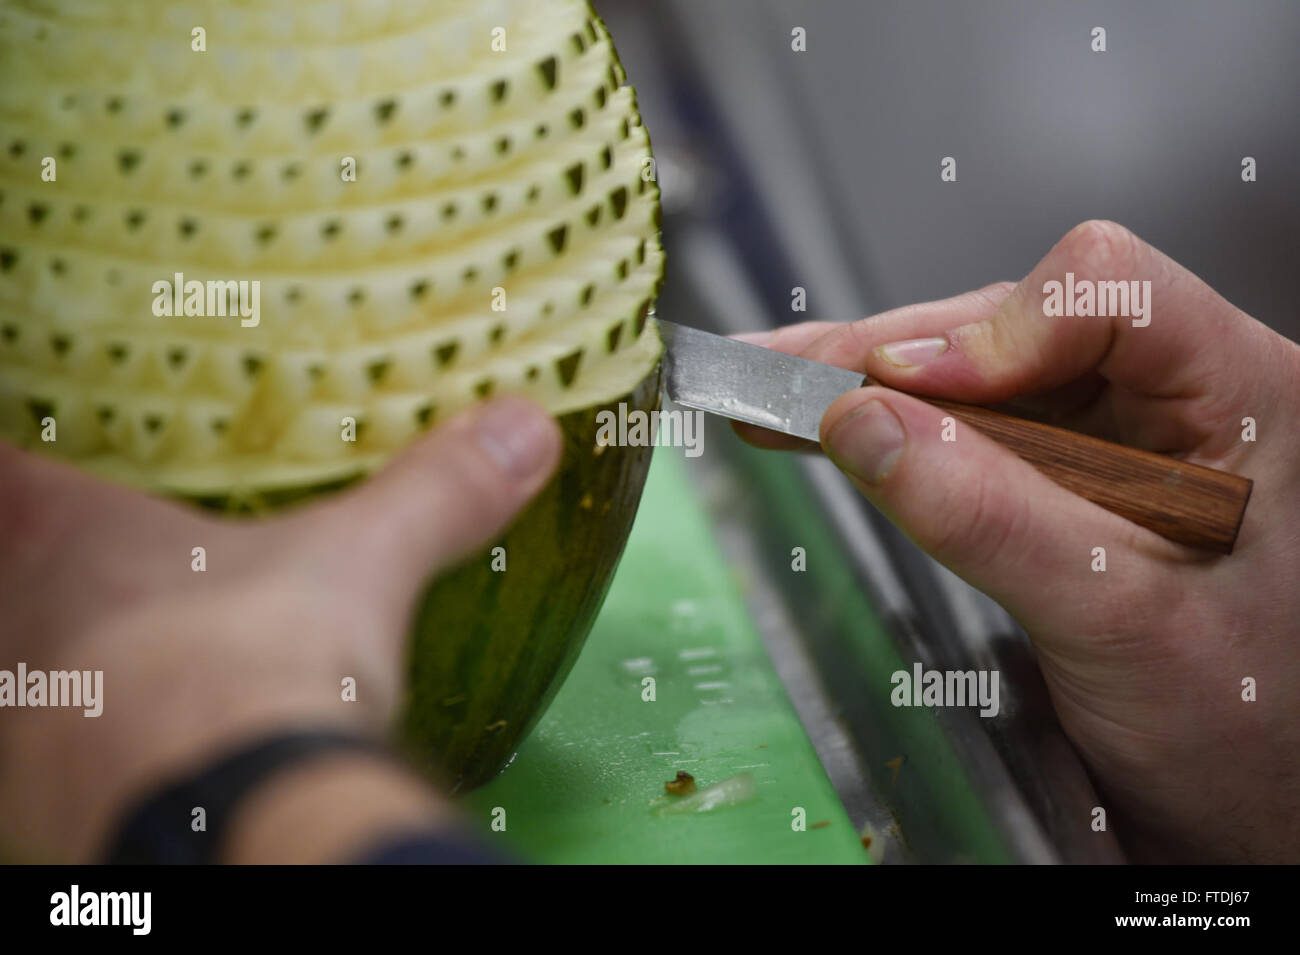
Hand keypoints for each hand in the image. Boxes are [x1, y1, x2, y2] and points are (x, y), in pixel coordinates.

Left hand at [0, 396, 560, 862]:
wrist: (234, 818)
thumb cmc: (263, 662)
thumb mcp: (365, 562)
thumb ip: (436, 490)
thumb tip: (523, 426)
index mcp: (77, 540)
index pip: (8, 474)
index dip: (23, 461)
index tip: (48, 455)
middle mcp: (22, 626)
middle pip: (5, 574)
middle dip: (46, 566)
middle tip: (117, 563)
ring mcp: (22, 727)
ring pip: (22, 668)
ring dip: (66, 657)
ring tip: (138, 653)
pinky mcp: (43, 810)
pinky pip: (49, 760)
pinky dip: (90, 747)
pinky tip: (150, 748)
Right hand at [737, 221, 1299, 862]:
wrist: (1251, 808)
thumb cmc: (1246, 728)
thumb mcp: (1114, 617)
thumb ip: (990, 517)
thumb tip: (866, 423)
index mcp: (1246, 394)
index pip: (1110, 292)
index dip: (992, 331)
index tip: (897, 390)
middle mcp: (1184, 394)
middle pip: (1022, 322)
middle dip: (894, 355)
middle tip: (786, 375)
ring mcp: (1125, 434)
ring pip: (983, 373)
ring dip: (873, 386)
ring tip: (778, 394)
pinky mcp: (1075, 474)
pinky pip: (976, 430)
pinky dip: (896, 431)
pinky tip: (829, 425)